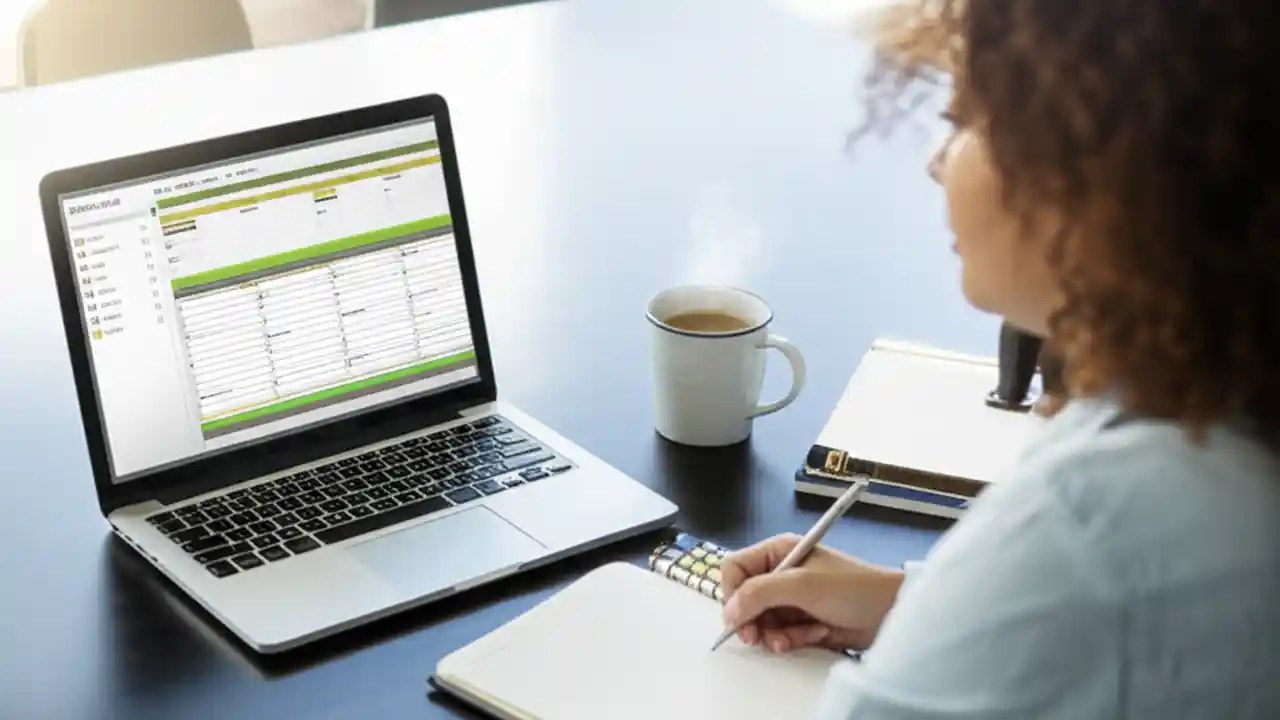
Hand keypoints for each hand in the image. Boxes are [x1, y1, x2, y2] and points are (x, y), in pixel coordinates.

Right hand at [720, 533, 904, 652]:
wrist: (892, 614)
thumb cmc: (852, 588)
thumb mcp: (802, 585)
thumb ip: (761, 593)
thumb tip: (729, 612)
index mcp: (778, 551)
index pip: (735, 568)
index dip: (732, 593)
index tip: (739, 616)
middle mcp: (780, 573)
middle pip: (744, 600)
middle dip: (754, 620)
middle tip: (760, 637)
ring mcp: (791, 599)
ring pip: (761, 622)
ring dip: (777, 633)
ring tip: (800, 635)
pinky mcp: (802, 622)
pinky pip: (779, 635)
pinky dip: (792, 639)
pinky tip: (814, 635)